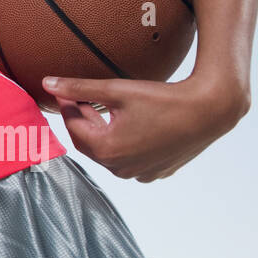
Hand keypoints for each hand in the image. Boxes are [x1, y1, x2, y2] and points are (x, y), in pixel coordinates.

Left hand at [43, 72, 246, 182]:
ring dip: (102, 132)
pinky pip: (130, 159)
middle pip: (89, 142)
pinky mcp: (157, 172)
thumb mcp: (116, 90)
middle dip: (83, 120)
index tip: (67, 90)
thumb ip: (79, 88)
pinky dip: (123, 143)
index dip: (68, 106)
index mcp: (106, 150)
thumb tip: (48, 83)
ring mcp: (140, 173)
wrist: (209, 111)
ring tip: (105, 109)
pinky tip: (130, 124)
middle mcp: (120, 169)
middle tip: (82, 98)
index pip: (73, 127)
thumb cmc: (162, 99)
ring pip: (109, 152)